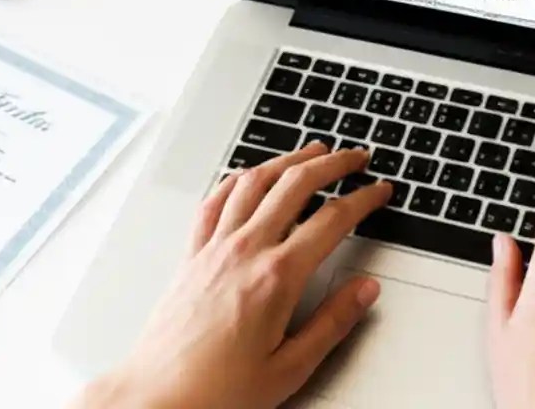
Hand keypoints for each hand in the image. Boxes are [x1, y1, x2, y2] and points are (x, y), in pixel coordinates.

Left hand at [73, 144, 390, 408]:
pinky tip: (249, 175)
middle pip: (295, 185)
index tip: (379, 191)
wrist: (155, 399)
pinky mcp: (192, 256)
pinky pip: (215, 201)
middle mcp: (245, 252)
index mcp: (277, 278)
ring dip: (288, 159)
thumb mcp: (291, 367)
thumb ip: (334, 323)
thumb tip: (365, 290)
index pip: (332, 220)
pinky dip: (238, 179)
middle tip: (356, 157)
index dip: (363, 199)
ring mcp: (214, 249)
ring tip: (311, 151)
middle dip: (333, 163)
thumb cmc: (216, 392)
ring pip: (255, 181)